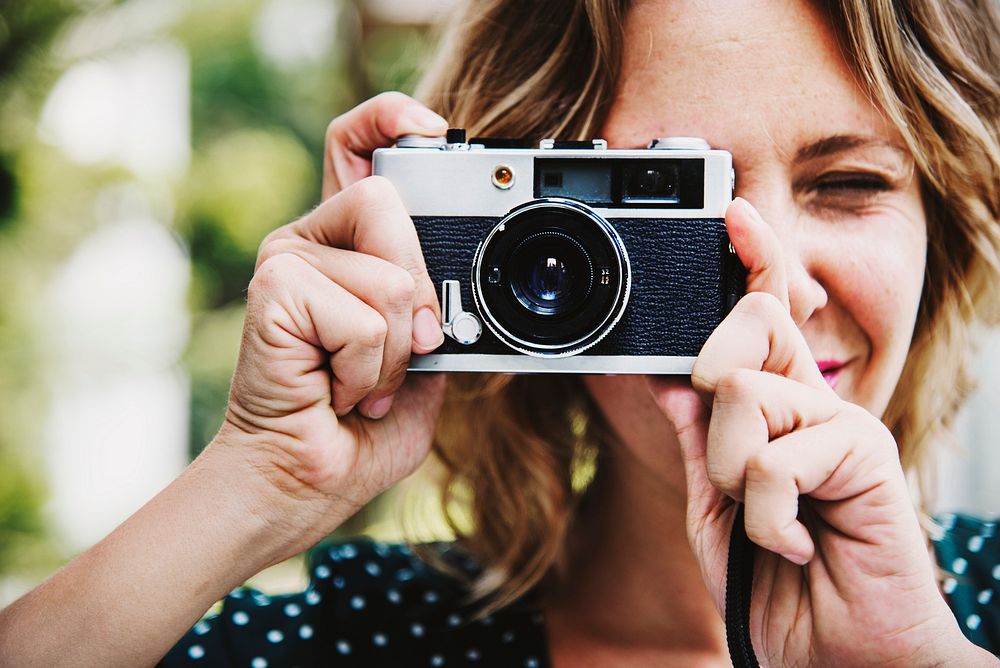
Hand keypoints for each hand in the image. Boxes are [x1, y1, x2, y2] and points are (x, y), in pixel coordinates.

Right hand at [211, 93, 450, 555]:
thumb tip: (450, 284)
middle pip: (390, 201)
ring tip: (360, 384)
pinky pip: (364, 316)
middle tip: (401, 354)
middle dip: (419, 296)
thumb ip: (434, 313)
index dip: (390, 120)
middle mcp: (310, 242)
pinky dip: (368, 370)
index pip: (356, 148)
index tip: (432, 128)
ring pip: (390, 275)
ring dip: (396, 352)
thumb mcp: (422, 366)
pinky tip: (336, 391)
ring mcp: (286, 260)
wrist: (300, 486)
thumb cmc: (356, 433)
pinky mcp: (273, 290)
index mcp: (346, 249)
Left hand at [647, 198, 974, 665]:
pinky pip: (774, 457)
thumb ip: (699, 439)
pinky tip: (794, 544)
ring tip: (769, 525)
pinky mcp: (863, 452)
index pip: (764, 317)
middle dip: (712, 388)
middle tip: (735, 468)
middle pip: (747, 327)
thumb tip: (668, 378)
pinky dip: (764, 517)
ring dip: (734, 480)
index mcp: (778, 409)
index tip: (732, 213)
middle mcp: (813, 401)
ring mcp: (841, 421)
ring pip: (741, 396)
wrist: (836, 653)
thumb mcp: (717, 505)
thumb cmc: (778, 583)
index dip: (751, 260)